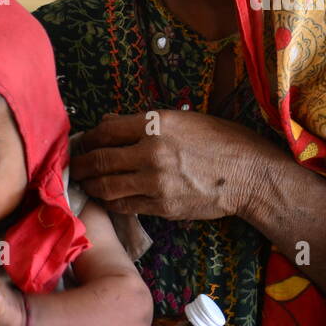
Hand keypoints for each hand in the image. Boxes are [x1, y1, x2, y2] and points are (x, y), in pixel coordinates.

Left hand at [69, 111, 281, 220]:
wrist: (250, 175)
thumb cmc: (222, 141)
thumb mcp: (185, 119)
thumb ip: (145, 121)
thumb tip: (108, 123)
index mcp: (158, 123)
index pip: (106, 130)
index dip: (89, 138)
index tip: (84, 143)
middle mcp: (152, 151)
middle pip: (101, 159)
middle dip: (82, 164)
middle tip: (76, 166)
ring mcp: (156, 181)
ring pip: (107, 186)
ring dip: (91, 185)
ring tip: (87, 183)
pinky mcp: (162, 206)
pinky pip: (124, 205)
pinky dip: (111, 201)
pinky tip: (108, 198)